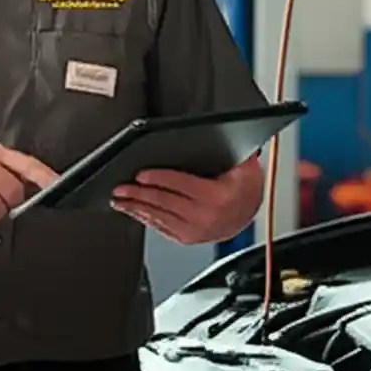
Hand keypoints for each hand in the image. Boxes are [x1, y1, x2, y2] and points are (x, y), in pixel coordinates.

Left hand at [110, 157, 263, 244]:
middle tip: (121, 188)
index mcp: (218, 196)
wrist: (251, 210)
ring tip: (120, 200)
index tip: (141, 175)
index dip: (159, 179)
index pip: (182, 185)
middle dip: (139, 194)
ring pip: (160, 218)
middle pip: (165, 203)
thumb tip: (214, 132)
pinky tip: (135, 211)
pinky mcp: (189, 238)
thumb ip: (229, 149)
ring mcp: (196, 230)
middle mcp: (206, 216)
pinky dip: (146, 219)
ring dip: (136, 208)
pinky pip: (162, 228)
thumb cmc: (244, 185)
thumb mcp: (243, 164)